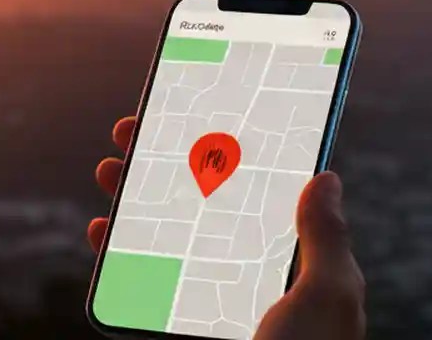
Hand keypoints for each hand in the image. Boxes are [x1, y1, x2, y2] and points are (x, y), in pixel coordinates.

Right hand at [90, 117, 365, 339]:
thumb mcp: (329, 300)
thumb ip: (326, 240)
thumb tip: (326, 175)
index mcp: (294, 268)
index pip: (263, 195)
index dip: (235, 152)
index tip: (205, 112)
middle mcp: (249, 280)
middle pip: (206, 206)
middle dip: (169, 162)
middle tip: (138, 128)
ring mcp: (209, 305)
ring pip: (168, 237)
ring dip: (136, 197)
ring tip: (111, 166)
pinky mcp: (175, 326)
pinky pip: (142, 284)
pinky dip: (119, 253)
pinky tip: (103, 231)